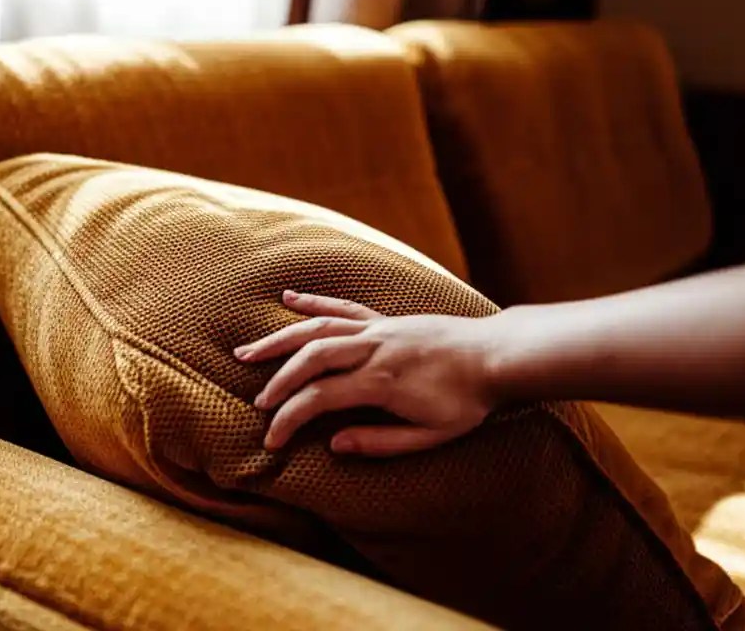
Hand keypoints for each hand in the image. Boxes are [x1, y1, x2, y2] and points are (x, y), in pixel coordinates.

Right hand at [235, 290, 502, 456]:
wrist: (497, 357)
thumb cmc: (467, 401)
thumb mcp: (430, 436)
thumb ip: (380, 442)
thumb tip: (334, 445)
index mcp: (380, 382)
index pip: (319, 398)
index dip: (289, 419)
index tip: (272, 438)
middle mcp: (372, 349)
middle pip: (309, 359)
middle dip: (276, 380)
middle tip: (257, 402)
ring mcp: (377, 329)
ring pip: (317, 329)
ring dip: (279, 339)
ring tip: (247, 352)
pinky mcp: (384, 319)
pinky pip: (341, 307)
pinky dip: (313, 303)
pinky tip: (288, 299)